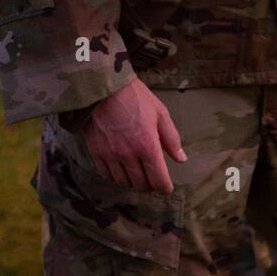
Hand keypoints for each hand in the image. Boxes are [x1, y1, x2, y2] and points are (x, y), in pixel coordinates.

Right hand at [81, 79, 186, 194]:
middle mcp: (128, 155)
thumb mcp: (159, 112)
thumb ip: (171, 138)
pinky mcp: (95, 152)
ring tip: (137, 172)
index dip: (164, 187)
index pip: (158, 180)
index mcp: (147, 146)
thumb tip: (181, 158)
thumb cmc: (134, 97)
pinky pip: (106, 175)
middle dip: (150, 184)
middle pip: (141, 184)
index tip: (166, 188)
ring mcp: (110, 155)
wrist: (102, 87)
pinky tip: (120, 167)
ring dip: (133, 181)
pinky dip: (115, 176)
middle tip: (152, 177)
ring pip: (124, 182)